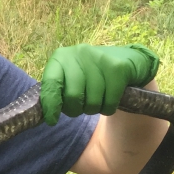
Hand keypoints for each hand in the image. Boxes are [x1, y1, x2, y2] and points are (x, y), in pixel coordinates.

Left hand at [39, 44, 159, 125]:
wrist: (127, 60)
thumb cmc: (90, 74)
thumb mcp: (70, 76)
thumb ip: (57, 90)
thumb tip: (46, 113)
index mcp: (61, 57)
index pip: (50, 83)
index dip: (51, 104)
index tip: (52, 120)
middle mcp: (79, 54)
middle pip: (73, 96)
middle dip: (75, 109)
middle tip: (80, 107)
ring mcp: (100, 59)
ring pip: (92, 102)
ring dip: (93, 109)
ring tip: (96, 100)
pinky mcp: (118, 68)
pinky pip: (109, 102)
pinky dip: (108, 108)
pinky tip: (109, 100)